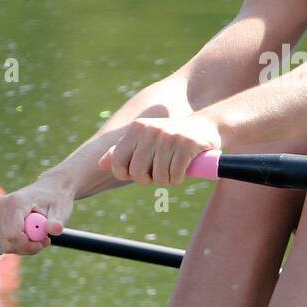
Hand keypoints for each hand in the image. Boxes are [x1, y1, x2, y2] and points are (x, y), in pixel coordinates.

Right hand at [0, 174, 75, 254]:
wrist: (49, 188)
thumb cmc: (55, 199)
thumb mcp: (61, 210)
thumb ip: (57, 222)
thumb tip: (56, 229)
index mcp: (16, 202)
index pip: (13, 235)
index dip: (28, 245)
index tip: (44, 241)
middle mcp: (1, 206)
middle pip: (8, 242)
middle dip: (27, 246)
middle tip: (43, 239)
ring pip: (5, 244)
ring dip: (23, 245)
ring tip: (37, 234)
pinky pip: (3, 240)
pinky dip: (17, 242)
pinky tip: (28, 233)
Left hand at [99, 113, 221, 185]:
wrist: (205, 126)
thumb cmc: (170, 138)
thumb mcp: (145, 140)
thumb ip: (123, 151)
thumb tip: (101, 165)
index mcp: (137, 128)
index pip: (118, 160)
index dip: (125, 173)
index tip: (138, 173)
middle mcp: (151, 130)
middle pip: (138, 173)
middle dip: (148, 179)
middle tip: (157, 174)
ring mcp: (169, 137)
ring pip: (158, 177)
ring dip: (166, 180)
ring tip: (172, 170)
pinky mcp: (187, 145)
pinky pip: (175, 176)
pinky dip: (178, 179)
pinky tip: (183, 170)